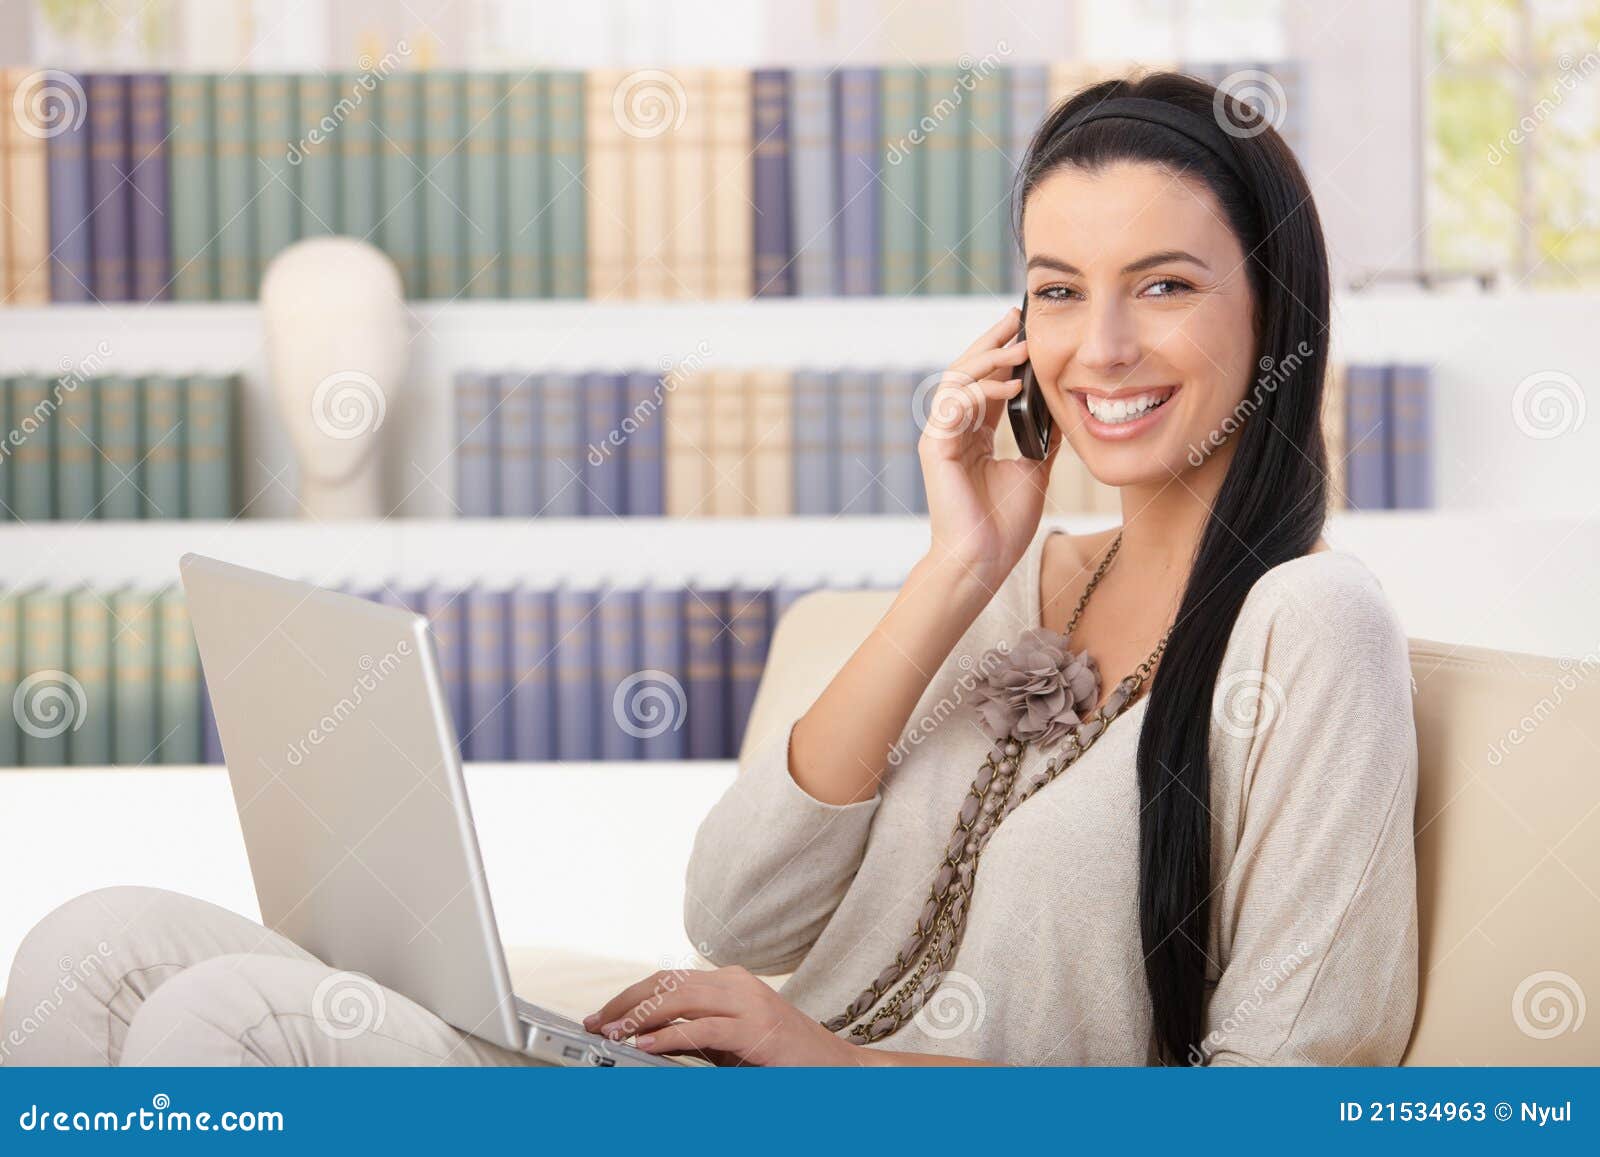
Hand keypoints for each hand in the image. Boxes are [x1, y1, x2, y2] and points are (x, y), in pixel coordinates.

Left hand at [583, 965, 857, 1065]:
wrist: (833, 1068)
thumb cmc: (779, 1058)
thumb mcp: (728, 1042)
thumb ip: (693, 1033)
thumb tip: (645, 1039)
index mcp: (728, 981)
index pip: (668, 979)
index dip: (630, 995)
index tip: (603, 1017)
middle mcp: (736, 983)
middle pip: (667, 983)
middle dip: (626, 1003)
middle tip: (597, 1025)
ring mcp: (748, 1002)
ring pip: (680, 998)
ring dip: (640, 1017)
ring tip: (614, 1035)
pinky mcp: (756, 1028)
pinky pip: (702, 1028)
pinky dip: (669, 1035)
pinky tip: (646, 1046)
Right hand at [919, 307, 1059, 589]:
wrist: (983, 560)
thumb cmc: (1004, 523)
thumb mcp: (1035, 467)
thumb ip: (1042, 435)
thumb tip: (1064, 403)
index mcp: (973, 434)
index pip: (985, 382)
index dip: (1002, 353)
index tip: (1024, 328)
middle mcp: (953, 430)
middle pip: (965, 371)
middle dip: (990, 343)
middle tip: (1016, 320)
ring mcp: (940, 438)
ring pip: (955, 381)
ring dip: (987, 362)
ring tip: (1018, 352)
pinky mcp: (935, 448)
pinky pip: (953, 406)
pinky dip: (978, 392)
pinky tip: (1007, 387)